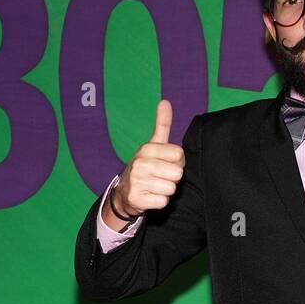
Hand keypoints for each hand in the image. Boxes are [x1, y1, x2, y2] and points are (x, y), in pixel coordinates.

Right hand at [112, 99, 185, 218]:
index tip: (166, 163)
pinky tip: (150, 196)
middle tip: (160, 176)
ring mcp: (137, 182)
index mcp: (146, 149)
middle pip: (177, 174)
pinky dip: (159, 202)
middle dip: (172, 178)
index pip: (179, 156)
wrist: (125, 192)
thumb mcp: (153, 145)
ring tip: (155, 186)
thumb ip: (162, 125)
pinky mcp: (137, 199)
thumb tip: (165, 101)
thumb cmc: (145, 166)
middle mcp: (140, 164)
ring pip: (171, 189)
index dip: (177, 162)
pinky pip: (163, 202)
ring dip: (166, 190)